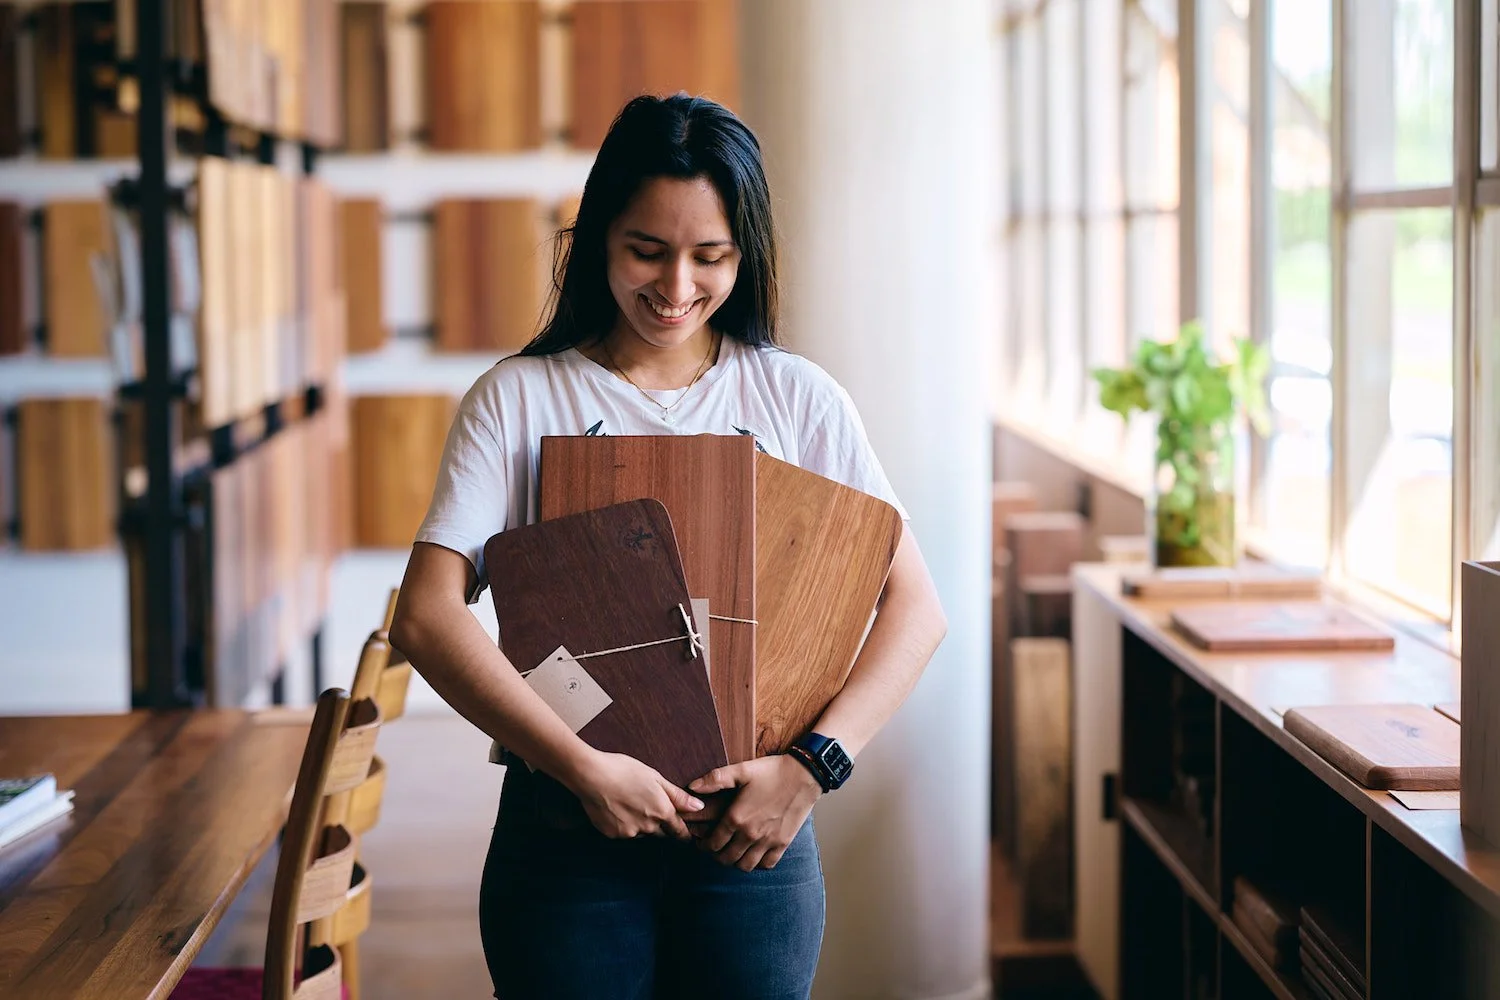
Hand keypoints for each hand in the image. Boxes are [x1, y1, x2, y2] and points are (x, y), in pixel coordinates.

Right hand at [567, 750, 704, 839]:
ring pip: (641, 833)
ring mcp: (629, 833)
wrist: (591, 776)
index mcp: (662, 812)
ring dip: (640, 824)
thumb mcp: (655, 777)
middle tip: (649, 807)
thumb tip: (698, 807)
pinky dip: (623, 824)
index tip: (685, 836)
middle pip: (660, 832)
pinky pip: (624, 832)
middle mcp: (648, 827)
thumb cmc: (624, 770)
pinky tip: (616, 807)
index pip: (679, 831)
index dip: (683, 834)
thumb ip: (678, 795)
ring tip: (629, 803)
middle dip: (659, 825)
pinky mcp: (612, 834)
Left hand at [688, 755, 821, 870]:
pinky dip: (758, 863)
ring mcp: (767, 841)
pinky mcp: (783, 843)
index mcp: (736, 817)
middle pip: (726, 858)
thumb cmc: (771, 771)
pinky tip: (755, 853)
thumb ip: (715, 779)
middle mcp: (750, 834)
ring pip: (745, 865)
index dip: (704, 846)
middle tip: (716, 849)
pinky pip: (766, 864)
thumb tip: (692, 787)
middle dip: (717, 856)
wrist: (804, 775)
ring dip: (736, 862)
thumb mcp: (741, 770)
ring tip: (734, 852)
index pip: (713, 843)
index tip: (703, 843)